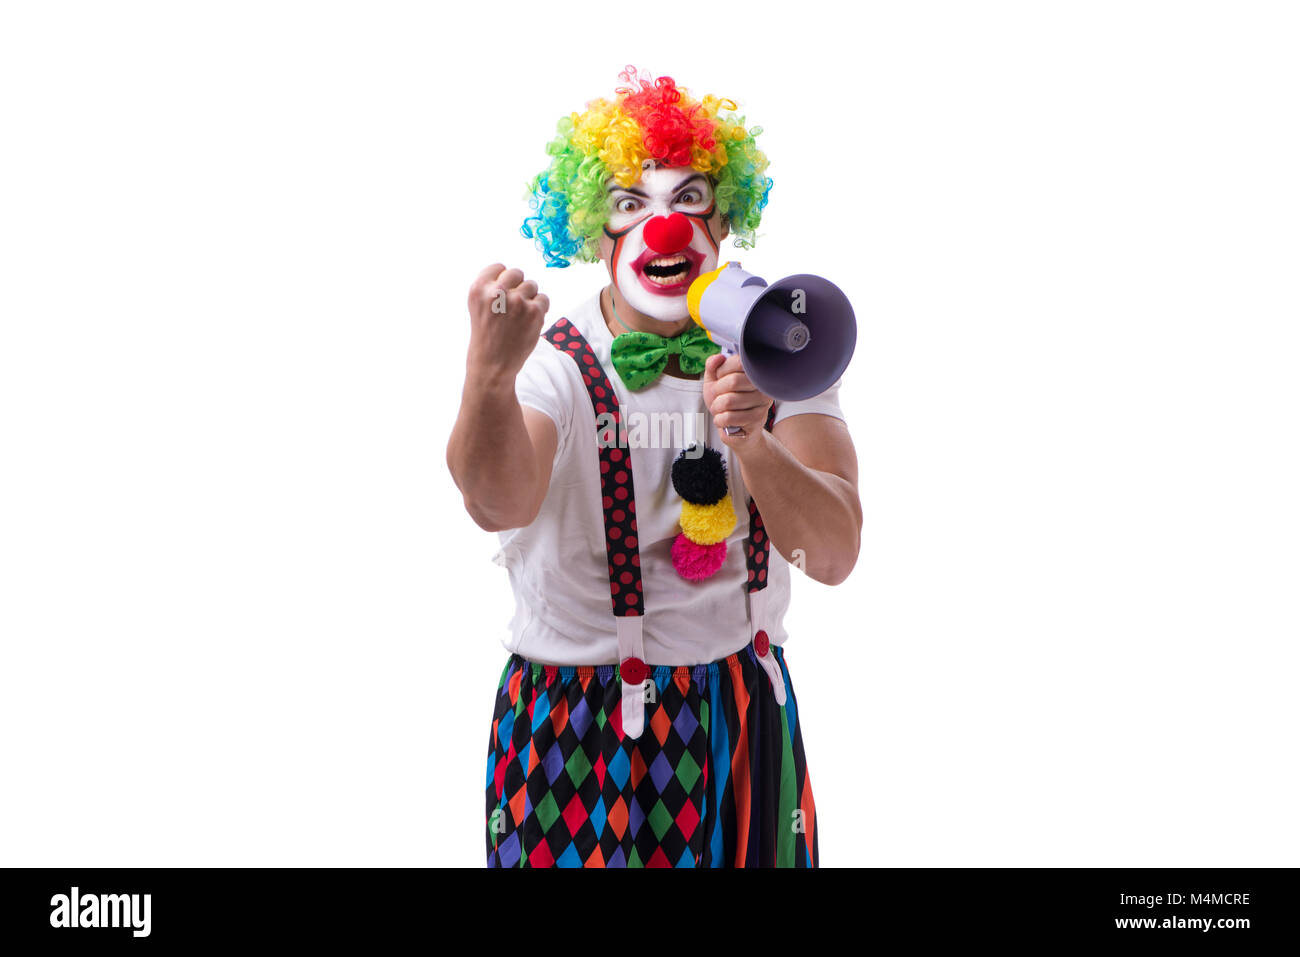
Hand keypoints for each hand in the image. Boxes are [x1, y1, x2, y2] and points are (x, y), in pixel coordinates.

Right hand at [466, 263, 549, 383]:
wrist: (493, 364)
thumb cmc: (487, 334)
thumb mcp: (479, 305)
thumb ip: (492, 286)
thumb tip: (516, 274)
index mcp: (479, 288)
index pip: (499, 267)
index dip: (503, 281)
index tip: (502, 296)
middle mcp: (497, 292)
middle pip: (517, 273)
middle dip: (517, 286)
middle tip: (512, 307)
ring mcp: (517, 301)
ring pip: (532, 285)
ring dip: (529, 298)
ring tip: (519, 317)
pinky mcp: (534, 312)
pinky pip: (543, 299)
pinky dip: (539, 310)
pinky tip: (528, 322)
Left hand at [702, 352, 773, 451]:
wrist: (736, 429)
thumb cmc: (726, 401)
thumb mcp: (715, 381)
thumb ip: (713, 366)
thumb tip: (718, 358)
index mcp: (754, 371)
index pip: (738, 362)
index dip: (721, 371)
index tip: (720, 378)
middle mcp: (762, 385)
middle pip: (733, 381)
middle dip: (717, 391)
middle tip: (717, 396)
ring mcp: (762, 403)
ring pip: (729, 401)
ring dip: (717, 407)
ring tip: (721, 409)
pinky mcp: (757, 419)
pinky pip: (729, 417)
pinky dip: (719, 420)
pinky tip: (724, 420)